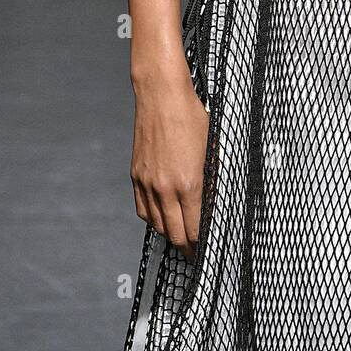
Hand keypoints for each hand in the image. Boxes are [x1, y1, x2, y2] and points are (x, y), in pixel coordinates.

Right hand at [130, 58, 208, 261]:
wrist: (162, 98)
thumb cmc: (192, 118)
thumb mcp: (212, 149)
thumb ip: (212, 180)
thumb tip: (214, 202)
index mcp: (189, 183)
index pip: (194, 228)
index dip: (201, 243)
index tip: (207, 249)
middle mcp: (166, 188)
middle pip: (175, 233)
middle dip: (187, 247)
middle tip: (194, 253)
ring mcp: (148, 183)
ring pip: (157, 224)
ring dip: (169, 234)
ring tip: (180, 237)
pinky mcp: (136, 176)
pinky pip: (142, 209)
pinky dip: (153, 219)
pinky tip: (162, 219)